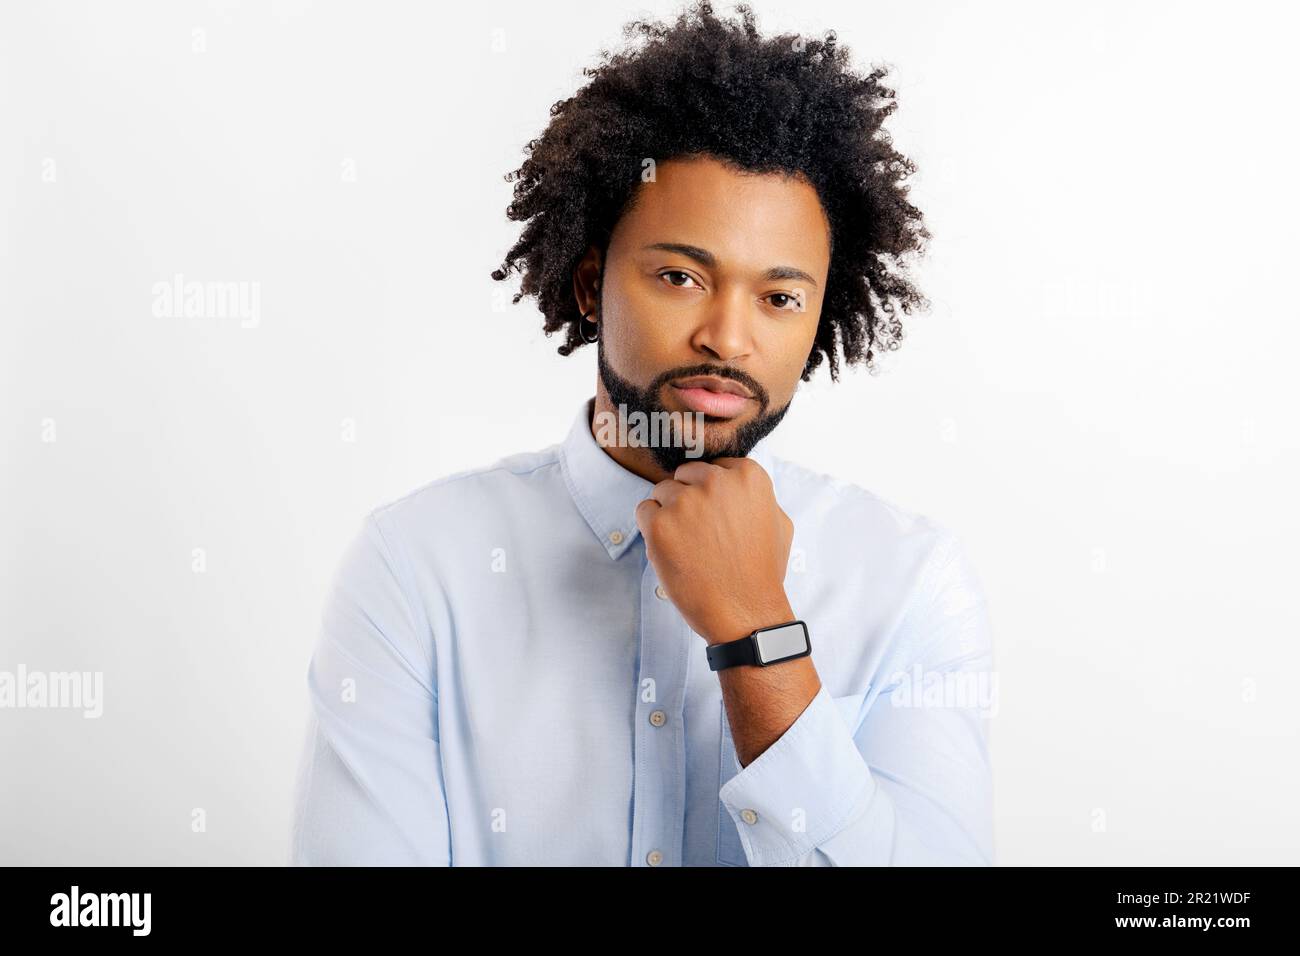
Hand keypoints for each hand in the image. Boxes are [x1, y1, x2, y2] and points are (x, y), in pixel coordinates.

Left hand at [634, 457, 793, 644]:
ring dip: (668, 515)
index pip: (712, 468)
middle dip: (687, 500)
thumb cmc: (762, 572)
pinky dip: (651, 531)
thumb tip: (736, 481)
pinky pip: (643, 512)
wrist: (745, 613)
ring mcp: (685, 501)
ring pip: (661, 492)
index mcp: (747, 475)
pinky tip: (672, 552)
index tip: (716, 520)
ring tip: (689, 547)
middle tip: (700, 535)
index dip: (710, 496)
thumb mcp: (779, 523)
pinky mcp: (659, 524)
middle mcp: (715, 481)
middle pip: (684, 476)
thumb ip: (757, 495)